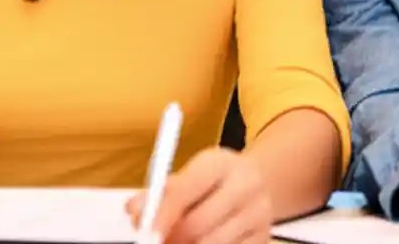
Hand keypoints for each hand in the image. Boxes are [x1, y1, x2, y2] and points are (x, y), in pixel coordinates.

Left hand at [125, 148, 270, 243]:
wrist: (258, 182)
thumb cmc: (212, 182)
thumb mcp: (189, 176)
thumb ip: (160, 194)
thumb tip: (134, 211)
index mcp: (220, 163)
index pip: (186, 190)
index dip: (162, 215)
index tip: (146, 233)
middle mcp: (246, 185)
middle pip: (198, 224)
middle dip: (174, 239)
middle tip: (159, 242)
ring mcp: (260, 213)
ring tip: (182, 241)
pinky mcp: (265, 237)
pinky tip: (204, 242)